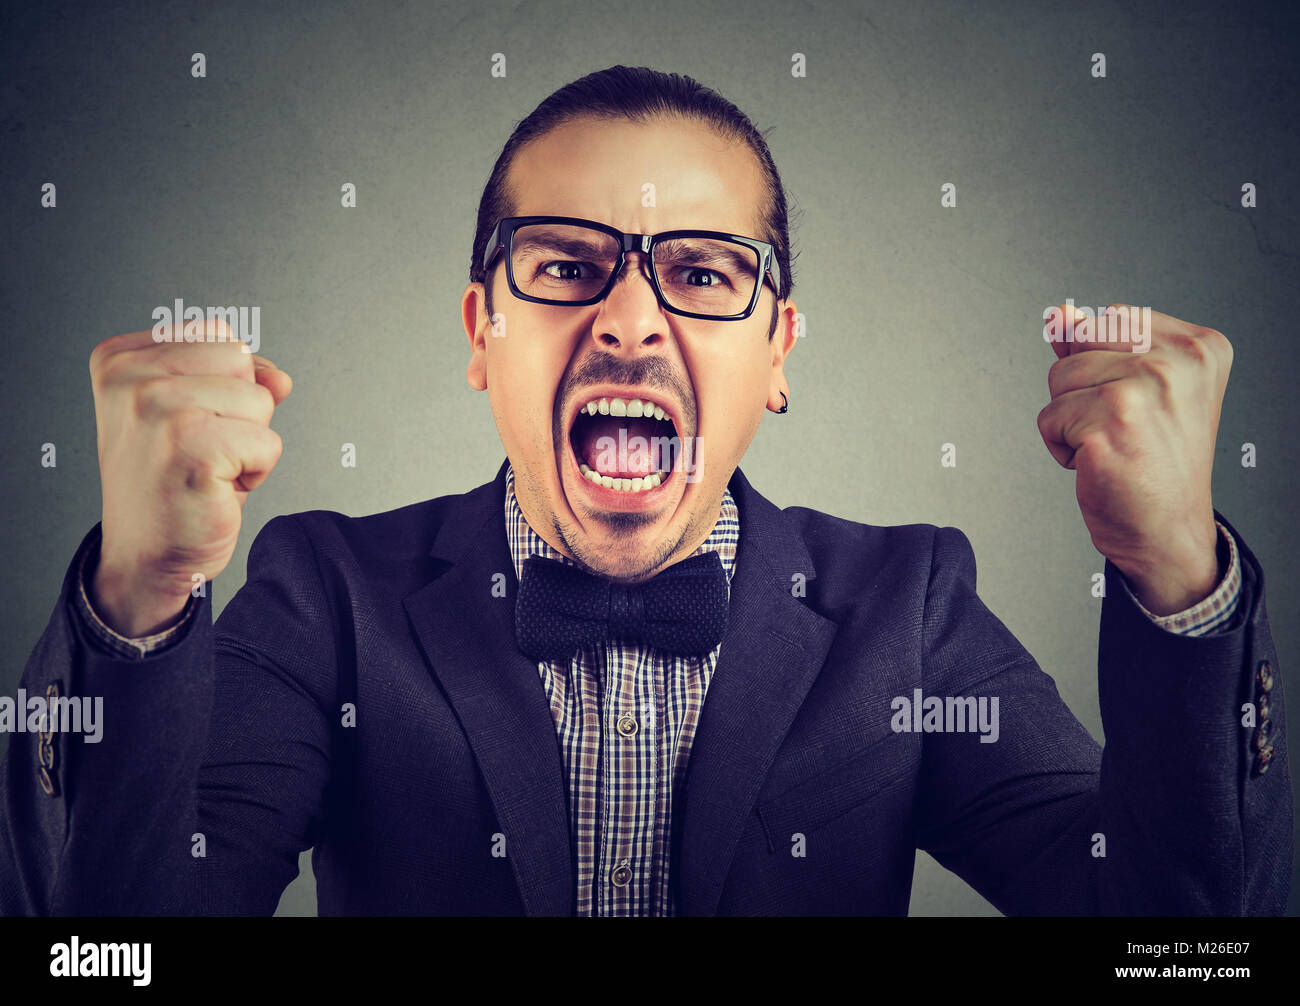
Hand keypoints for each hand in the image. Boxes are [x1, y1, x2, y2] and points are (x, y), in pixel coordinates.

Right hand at [88, 318, 292, 636]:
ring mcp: (157, 409)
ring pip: (260, 400)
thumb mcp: (197, 415)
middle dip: (241, 412)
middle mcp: (130, 377)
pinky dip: (256, 472)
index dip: (224, 387)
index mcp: (120, 358)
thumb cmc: (170, 485)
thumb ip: (236, 380)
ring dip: (249, 443)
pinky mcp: (191, 448)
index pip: (219, 338)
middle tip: (200, 452)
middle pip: (242, 361)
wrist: (146, 557)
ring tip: (207, 470)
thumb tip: (280, 378)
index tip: (185, 427)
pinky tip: (215, 489)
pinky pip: (268, 443)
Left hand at [1037, 304, 1230, 614]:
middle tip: (1124, 428)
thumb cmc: (1153, 464)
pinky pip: (1048, 418)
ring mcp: (1145, 388)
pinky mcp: (1109, 421)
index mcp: (1198, 346)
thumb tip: (1058, 315)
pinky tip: (1100, 463)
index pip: (1109, 319)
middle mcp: (1179, 361)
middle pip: (1079, 344)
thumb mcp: (1137, 390)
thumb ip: (1097, 346)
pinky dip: (1060, 446)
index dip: (1104, 365)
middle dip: (1082, 388)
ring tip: (1112, 445)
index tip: (1141, 405)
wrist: (1167, 532)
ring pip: (1058, 379)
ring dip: (1070, 418)